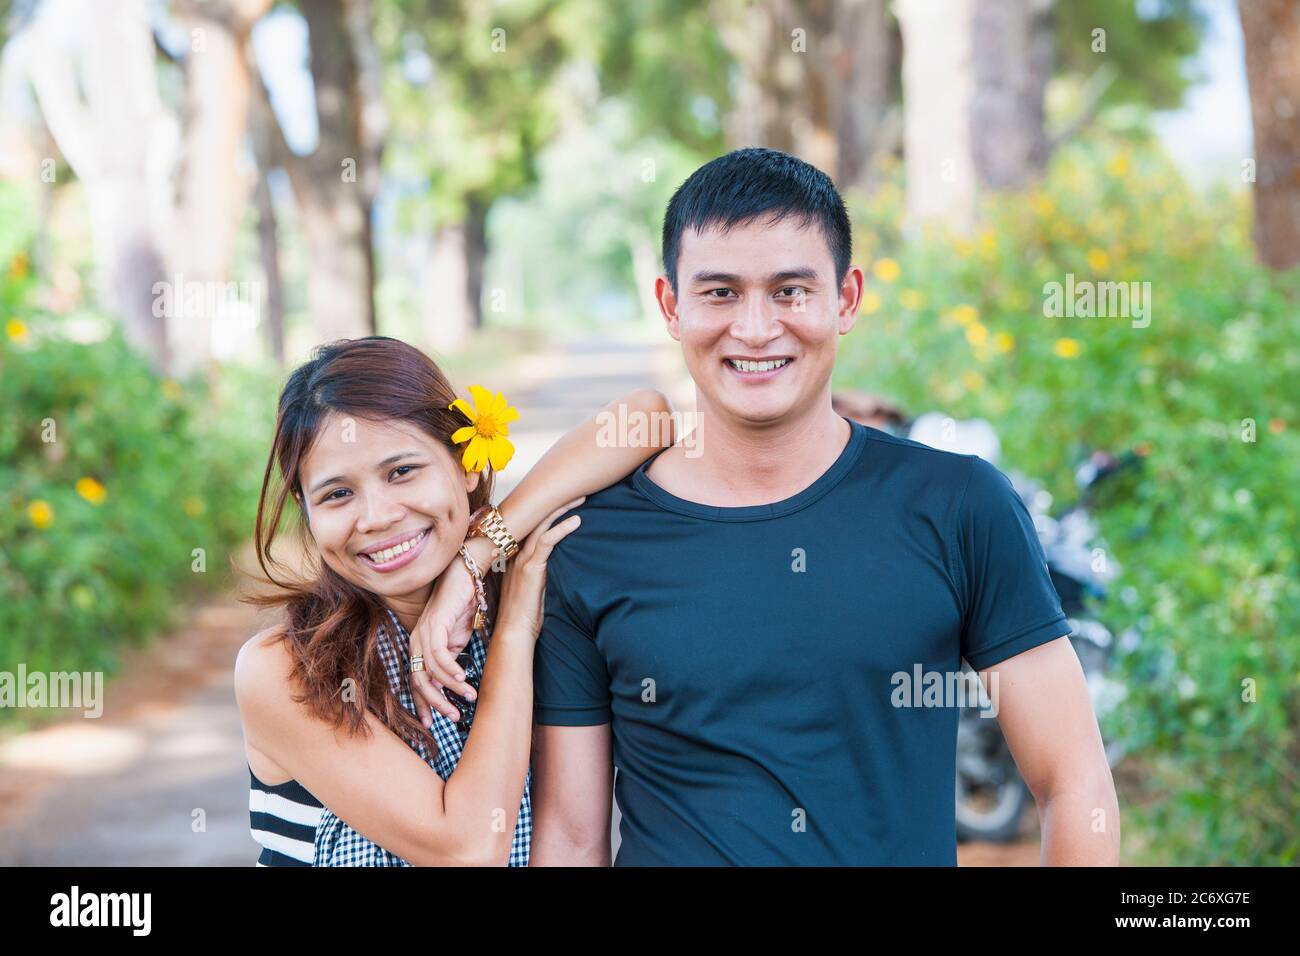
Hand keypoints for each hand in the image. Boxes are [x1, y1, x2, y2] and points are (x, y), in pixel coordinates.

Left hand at [410, 556, 480, 726]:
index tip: (432, 723)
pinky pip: (439, 654)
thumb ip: (452, 661)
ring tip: (469, 695)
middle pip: (419, 681)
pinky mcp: (435, 624)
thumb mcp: (458, 640)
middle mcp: (416, 641)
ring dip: (451, 686)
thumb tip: (453, 686)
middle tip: (454, 716)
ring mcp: (423, 633)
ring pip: (431, 670)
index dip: (422, 704)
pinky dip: (451, 668)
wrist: (467, 576)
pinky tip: (463, 676)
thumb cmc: (463, 607)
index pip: (416, 681)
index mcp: (419, 647)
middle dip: (435, 702)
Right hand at [494, 498, 583, 641]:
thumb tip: (564, 565)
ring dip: (561, 510)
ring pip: (541, 525)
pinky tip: (576, 521)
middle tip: (575, 492)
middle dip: (556, 504)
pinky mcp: (530, 569)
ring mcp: (522, 560)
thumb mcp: (536, 589)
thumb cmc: (526, 616)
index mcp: (517, 558)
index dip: (545, 511)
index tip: (562, 500)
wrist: (514, 633)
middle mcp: (517, 555)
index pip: (531, 527)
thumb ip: (544, 573)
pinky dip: (562, 529)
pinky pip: (547, 541)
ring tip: (580, 499)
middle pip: (536, 520)